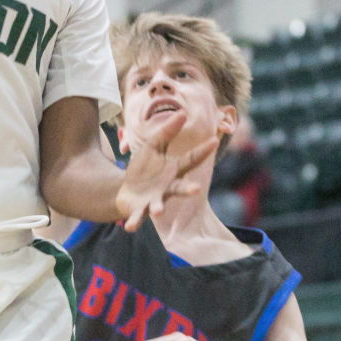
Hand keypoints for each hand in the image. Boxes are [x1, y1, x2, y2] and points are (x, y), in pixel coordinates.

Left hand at [114, 111, 217, 232]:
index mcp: (173, 170)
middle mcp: (167, 188)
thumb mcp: (153, 146)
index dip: (202, 151)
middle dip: (188, 190)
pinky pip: (137, 218)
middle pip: (180, 189)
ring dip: (159, 208)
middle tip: (196, 189)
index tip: (214, 141)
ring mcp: (154, 201)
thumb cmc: (145, 168)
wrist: (126, 191)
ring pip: (159, 206)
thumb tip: (183, 112)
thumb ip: (167, 132)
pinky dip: (134, 223)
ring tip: (159, 211)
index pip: (190, 160)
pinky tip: (129, 228)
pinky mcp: (139, 210)